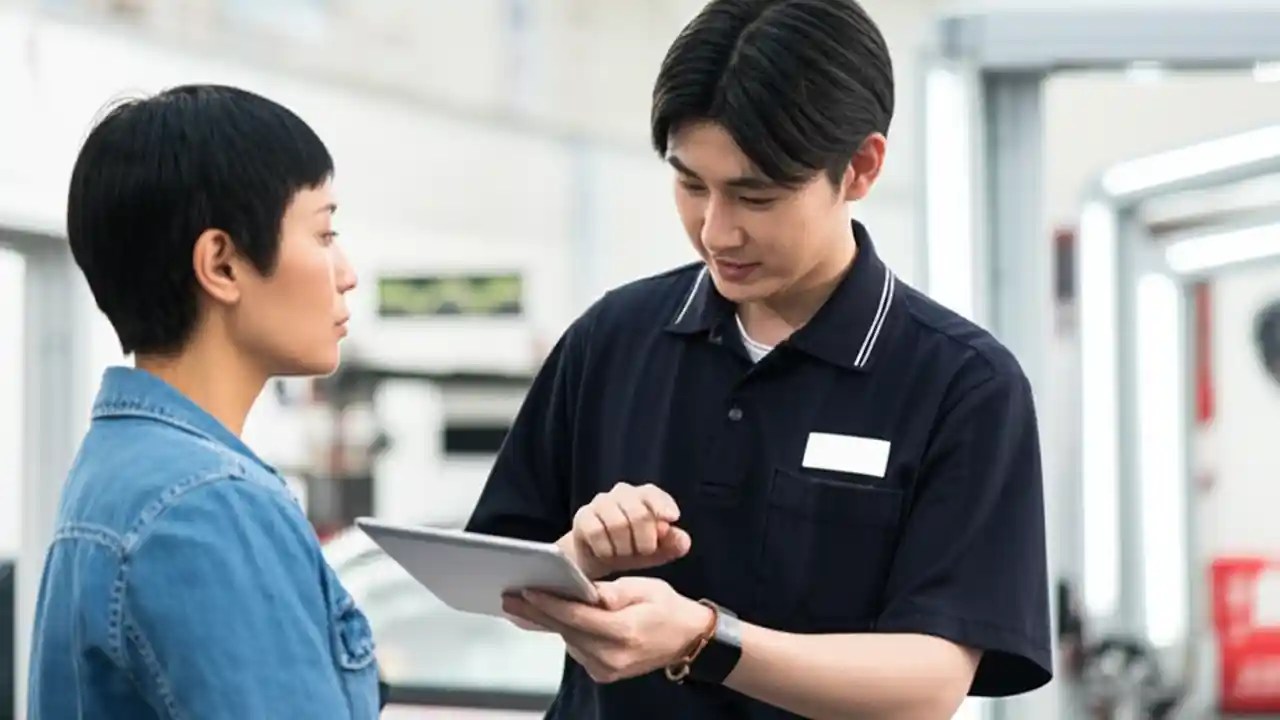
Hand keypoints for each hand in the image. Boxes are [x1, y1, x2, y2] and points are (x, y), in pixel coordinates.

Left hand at [502, 577, 714, 683]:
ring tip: (524, 603)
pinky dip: (565, 632)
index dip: (549, 603)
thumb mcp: (643, 588)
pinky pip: (578, 648)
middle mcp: (613, 656)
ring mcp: (608, 669)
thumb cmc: (667, 607)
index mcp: (624, 632)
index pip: (577, 617)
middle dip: (537, 613)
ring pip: (569, 640)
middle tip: (509, 598)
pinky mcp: (605, 673)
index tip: (527, 591)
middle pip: (566, 630)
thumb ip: (609, 592)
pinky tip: (551, 617)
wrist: (688, 639)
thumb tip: (580, 591)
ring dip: (548, 621)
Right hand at [559, 482, 691, 578]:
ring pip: (617, 524)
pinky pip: (596, 532)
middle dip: (644, 540)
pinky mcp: (583, 516)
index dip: (662, 505)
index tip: (672, 518)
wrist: (597, 559)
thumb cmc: (632, 549)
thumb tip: (683, 540)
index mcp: (644, 496)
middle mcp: (622, 493)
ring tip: (623, 553)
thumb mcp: (658, 551)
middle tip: (643, 551)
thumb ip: (674, 544)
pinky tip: (606, 553)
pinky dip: (605, 549)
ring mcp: (600, 502)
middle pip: (638, 513)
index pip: (653, 494)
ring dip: (624, 547)